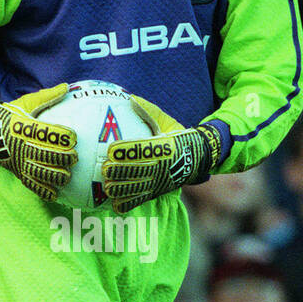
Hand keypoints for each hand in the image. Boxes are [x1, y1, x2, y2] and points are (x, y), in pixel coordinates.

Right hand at [0, 84, 77, 202]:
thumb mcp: (27, 102)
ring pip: (39, 172)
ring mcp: (19, 161)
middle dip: (62, 158)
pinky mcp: (18, 172)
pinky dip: (43, 190)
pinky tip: (55, 193)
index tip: (74, 137)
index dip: (61, 136)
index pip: (46, 133)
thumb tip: (67, 86)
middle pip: (45, 155)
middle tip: (74, 157)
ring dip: (55, 175)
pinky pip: (31, 184)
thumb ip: (47, 96)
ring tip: (67, 176)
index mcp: (25, 127)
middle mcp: (22, 146)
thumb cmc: (11, 114)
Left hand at [101, 95, 222, 213]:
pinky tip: (115, 203)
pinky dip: (129, 203)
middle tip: (105, 169)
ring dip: (122, 188)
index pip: (144, 150)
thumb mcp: (166, 121)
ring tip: (107, 187)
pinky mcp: (157, 192)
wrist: (197, 158)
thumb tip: (131, 98)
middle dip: (121, 171)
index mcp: (165, 147)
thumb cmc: (177, 136)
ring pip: (139, 188)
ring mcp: (160, 181)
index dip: (128, 151)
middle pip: (139, 171)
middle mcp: (163, 166)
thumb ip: (148, 111)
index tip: (112, 150)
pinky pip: (142, 200)